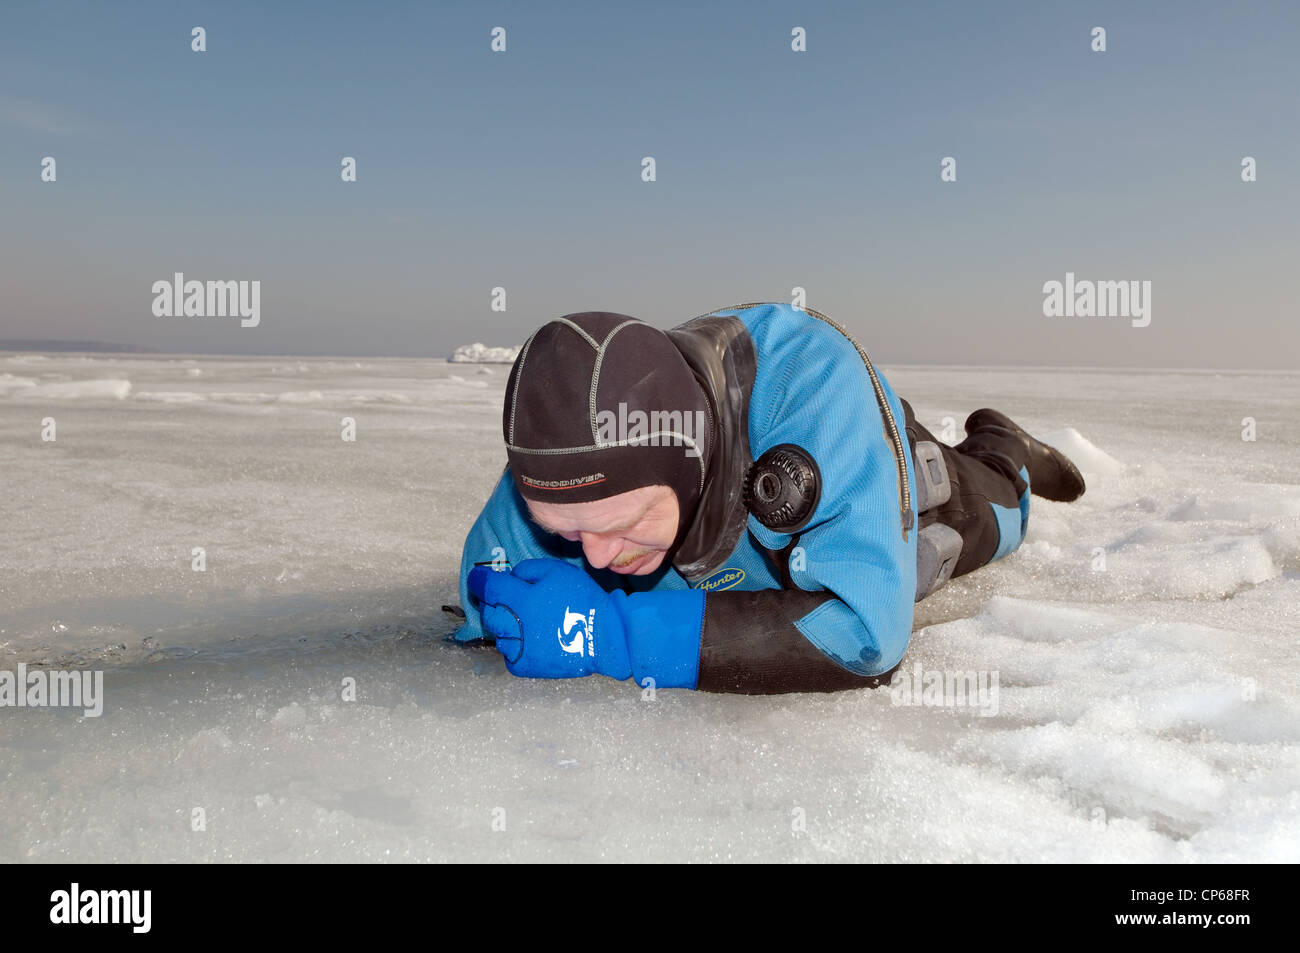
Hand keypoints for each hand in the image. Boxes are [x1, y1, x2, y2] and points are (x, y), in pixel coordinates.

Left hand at [467, 558, 631, 679]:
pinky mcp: (525, 665)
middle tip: (506, 599)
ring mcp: (517, 647)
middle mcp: (511, 623)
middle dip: (493, 603)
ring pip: (498, 635)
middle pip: (489, 612)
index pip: (486, 586)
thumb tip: (511, 577)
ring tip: (523, 622)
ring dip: (505, 626)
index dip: (478, 580)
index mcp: (518, 598)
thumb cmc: (582, 600)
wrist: (603, 636)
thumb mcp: (557, 571)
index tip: (478, 577)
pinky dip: (514, 647)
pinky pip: (509, 655)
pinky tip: (528, 640)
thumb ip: (528, 570)